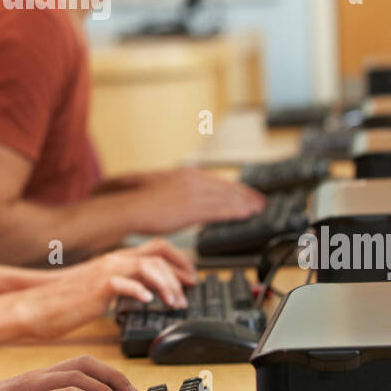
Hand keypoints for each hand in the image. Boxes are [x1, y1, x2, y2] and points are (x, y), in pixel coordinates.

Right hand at [19, 239, 195, 338]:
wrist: (39, 305)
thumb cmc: (68, 299)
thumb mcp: (101, 286)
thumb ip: (123, 283)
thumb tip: (146, 292)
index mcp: (117, 259)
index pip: (158, 248)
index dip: (180, 261)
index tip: (190, 279)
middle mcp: (114, 261)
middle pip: (158, 255)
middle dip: (179, 274)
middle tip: (186, 295)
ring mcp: (106, 272)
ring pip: (148, 267)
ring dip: (166, 285)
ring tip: (173, 303)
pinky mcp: (98, 288)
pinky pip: (125, 284)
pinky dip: (141, 292)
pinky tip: (148, 303)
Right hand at [131, 167, 266, 233]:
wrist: (130, 207)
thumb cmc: (141, 201)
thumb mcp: (164, 190)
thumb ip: (181, 192)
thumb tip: (189, 200)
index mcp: (187, 174)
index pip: (218, 181)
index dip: (235, 188)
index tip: (247, 193)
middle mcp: (193, 180)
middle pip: (226, 188)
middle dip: (246, 195)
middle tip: (260, 201)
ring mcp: (194, 194)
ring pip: (226, 199)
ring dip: (245, 204)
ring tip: (258, 209)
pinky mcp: (193, 208)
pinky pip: (220, 211)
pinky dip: (236, 212)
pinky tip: (246, 215)